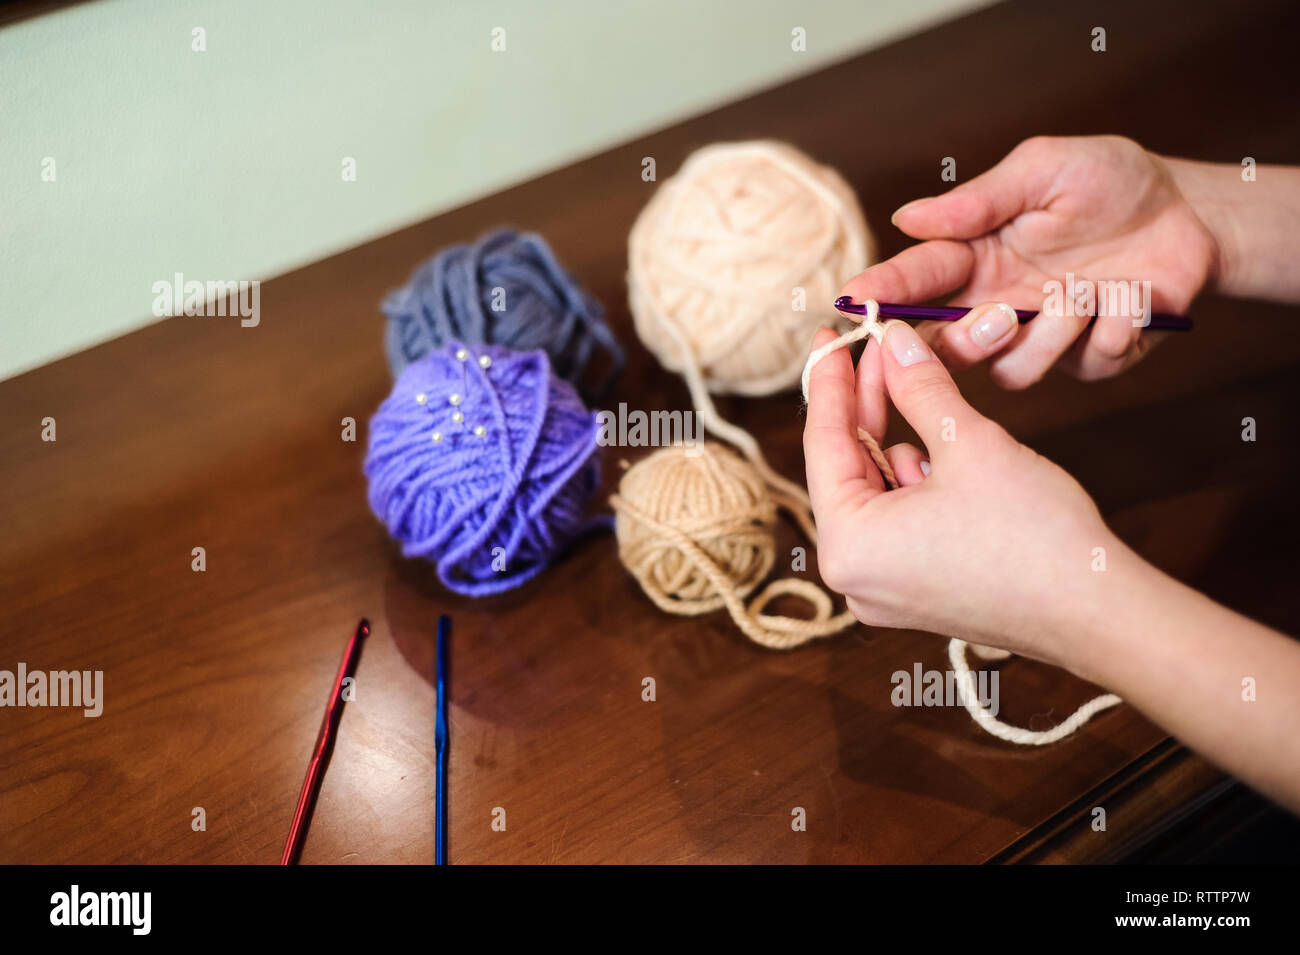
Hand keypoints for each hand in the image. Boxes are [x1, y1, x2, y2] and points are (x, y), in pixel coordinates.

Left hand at [803, 318, 1117, 668]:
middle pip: (845, 467)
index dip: (829, 380)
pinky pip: (898, 520)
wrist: (1099, 613)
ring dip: (899, 442)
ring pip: (875, 490)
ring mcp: (881, 589)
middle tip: (879, 346)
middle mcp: (851, 575)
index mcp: (846, 544)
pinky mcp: (913, 592)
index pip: (822, 443)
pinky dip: (917, 482)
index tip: (829, 333)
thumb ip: (919, 388)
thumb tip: (893, 341)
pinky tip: (951, 462)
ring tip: (930, 405)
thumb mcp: (968, 442)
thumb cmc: (1034, 535)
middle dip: (867, 406)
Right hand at [841, 135, 1219, 387]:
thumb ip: (977, 200)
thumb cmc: (1111, 181)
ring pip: (1010, 373)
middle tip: (1005, 312)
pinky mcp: (1085, 360)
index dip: (880, 295)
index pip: (914, 283)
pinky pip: (1081, 368)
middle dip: (968, 341)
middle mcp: (995, 304)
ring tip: (1098, 285)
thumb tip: (905, 218)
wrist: (1190, 214)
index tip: (851, 304)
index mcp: (975, 258)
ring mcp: (1038, 337)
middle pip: (945, 350)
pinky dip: (1113, 328)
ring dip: (1058, 331)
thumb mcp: (1043, 169)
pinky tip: (1133, 298)